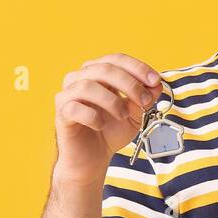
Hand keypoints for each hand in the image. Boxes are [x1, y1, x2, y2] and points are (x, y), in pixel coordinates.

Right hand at [52, 53, 163, 186]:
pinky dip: (92, 116)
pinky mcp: (61, 113)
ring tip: (122, 116)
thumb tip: (156, 84)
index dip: (137, 68)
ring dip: (111, 101)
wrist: (93, 158)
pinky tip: (101, 125)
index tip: (155, 81)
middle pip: (105, 68)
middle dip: (130, 84)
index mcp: (97, 73)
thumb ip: (144, 98)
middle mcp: (80, 78)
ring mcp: (67, 94)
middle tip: (144, 101)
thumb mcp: (135, 114)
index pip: (116, 59)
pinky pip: (74, 108)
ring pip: (88, 85)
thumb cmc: (111, 132)